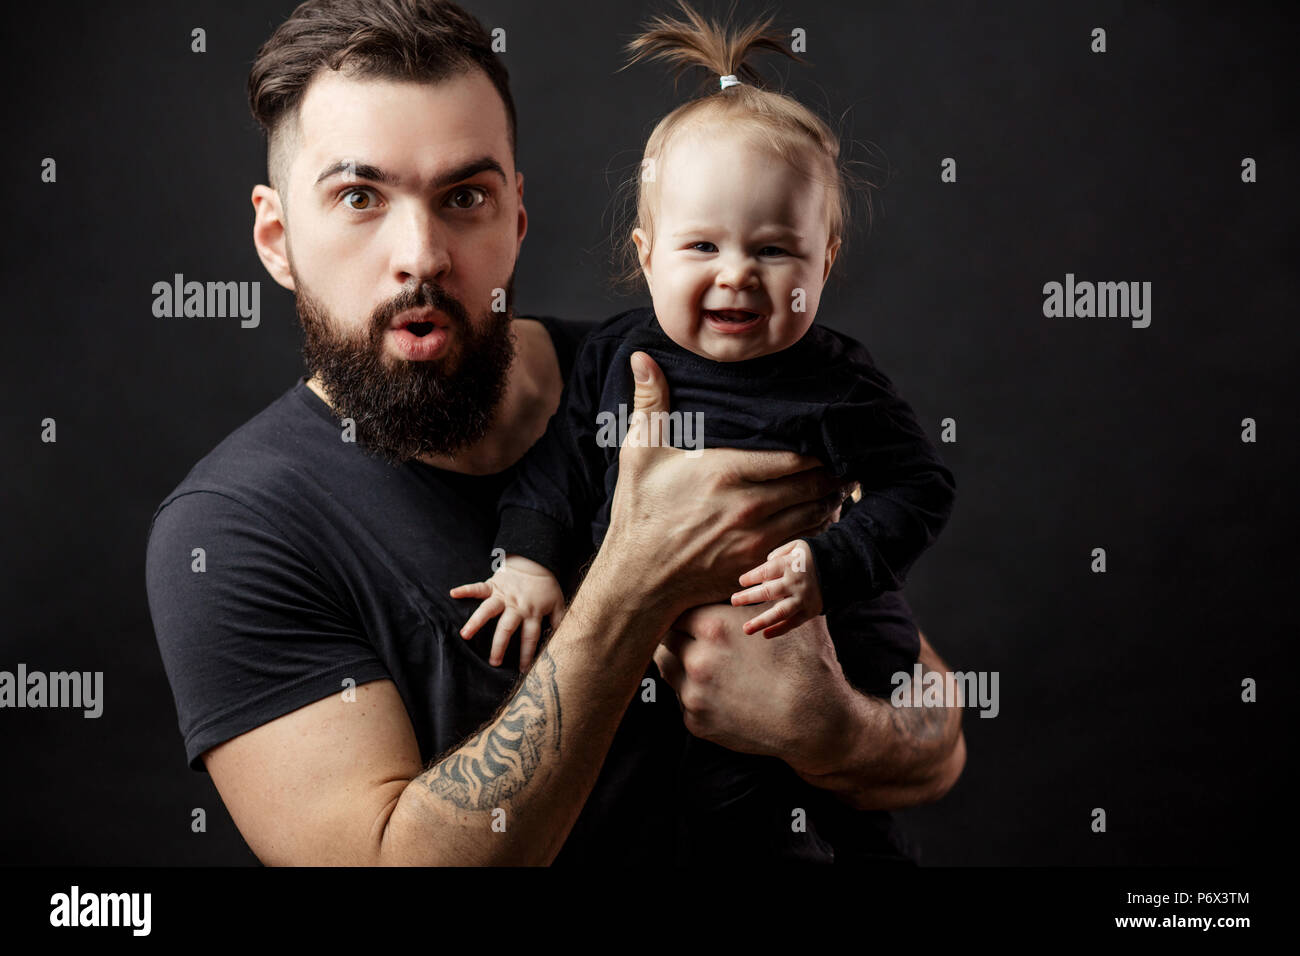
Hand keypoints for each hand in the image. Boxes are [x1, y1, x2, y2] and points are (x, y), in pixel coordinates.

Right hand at [449, 555, 565, 668]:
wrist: (536, 560)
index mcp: (532, 613)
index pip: (530, 637)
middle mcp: (516, 606)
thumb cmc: (546, 585)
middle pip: (506, 628)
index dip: (527, 654)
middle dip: (499, 646)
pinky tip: (453, 593)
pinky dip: (465, 589)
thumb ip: (559, 621)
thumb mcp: (558, 603)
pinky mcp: (493, 585)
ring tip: (464, 635)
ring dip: (476, 622)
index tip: (523, 670)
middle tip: (494, 662)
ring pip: (488, 610)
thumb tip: (563, 639)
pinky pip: (478, 587)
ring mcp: (503, 596)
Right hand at [596, 351, 854, 623]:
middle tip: (844, 462)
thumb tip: (642, 357)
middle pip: (813, 484)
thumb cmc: (639, 513)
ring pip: (815, 515)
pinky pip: (804, 544)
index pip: (794, 457)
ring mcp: (755, 540)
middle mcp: (748, 506)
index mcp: (726, 472)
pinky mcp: (758, 565)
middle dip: (832, 472)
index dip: (817, 448)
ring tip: (839, 487)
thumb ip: (650, 403)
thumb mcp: (640, 453)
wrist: (638, 578)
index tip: (826, 439)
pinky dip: (819, 530)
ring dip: (831, 501)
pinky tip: (821, 519)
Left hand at [652, 602, 850, 776]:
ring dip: (678, 662)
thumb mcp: (786, 618)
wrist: (815, 722)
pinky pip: (681, 700)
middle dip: (677, 636)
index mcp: (713, 627)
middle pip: (666, 638)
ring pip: (667, 669)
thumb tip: (752, 572)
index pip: (676, 610)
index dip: (684, 611)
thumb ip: (758, 596)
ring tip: (698, 662)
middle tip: (690, 637)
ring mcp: (693, 694)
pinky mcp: (697, 722)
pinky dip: (693, 694)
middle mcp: (697, 659)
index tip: (690, 614)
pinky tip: (715, 691)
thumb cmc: (806, 665)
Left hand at [730, 539, 823, 637]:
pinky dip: (779, 630)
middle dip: (749, 597)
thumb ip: (778, 553)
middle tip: (733, 600)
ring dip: (761, 621)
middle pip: (768, 592)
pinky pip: (793, 623)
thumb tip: (764, 566)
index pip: (766, 571)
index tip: (742, 581)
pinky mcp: (809, 611)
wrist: (839, 568)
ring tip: (745, 629)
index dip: (752, 577)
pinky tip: (764, 634)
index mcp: (790, 565)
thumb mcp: (797, 546)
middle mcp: (795, 583)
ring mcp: (802, 599)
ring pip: (780, 612)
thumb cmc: (811, 557)